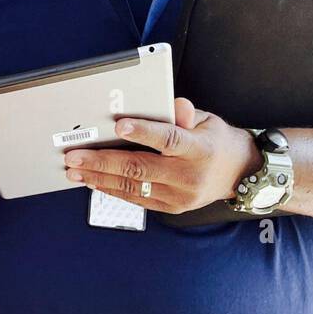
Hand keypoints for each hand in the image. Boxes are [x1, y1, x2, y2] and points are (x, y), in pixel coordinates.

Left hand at [63, 98, 261, 213]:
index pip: (169, 140)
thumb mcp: (206, 120)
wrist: (238, 174)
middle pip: (140, 168)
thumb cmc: (215, 141)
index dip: (144, 132)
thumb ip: (185, 113)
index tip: (119, 125)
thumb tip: (172, 105)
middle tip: (74, 155)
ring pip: (132, 187)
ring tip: (74, 169)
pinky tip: (92, 179)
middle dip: (102, 161)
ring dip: (98, 177)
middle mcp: (189, 176)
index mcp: (200, 150)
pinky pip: (135, 198)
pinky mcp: (171, 207)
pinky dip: (111, 188)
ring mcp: (179, 196)